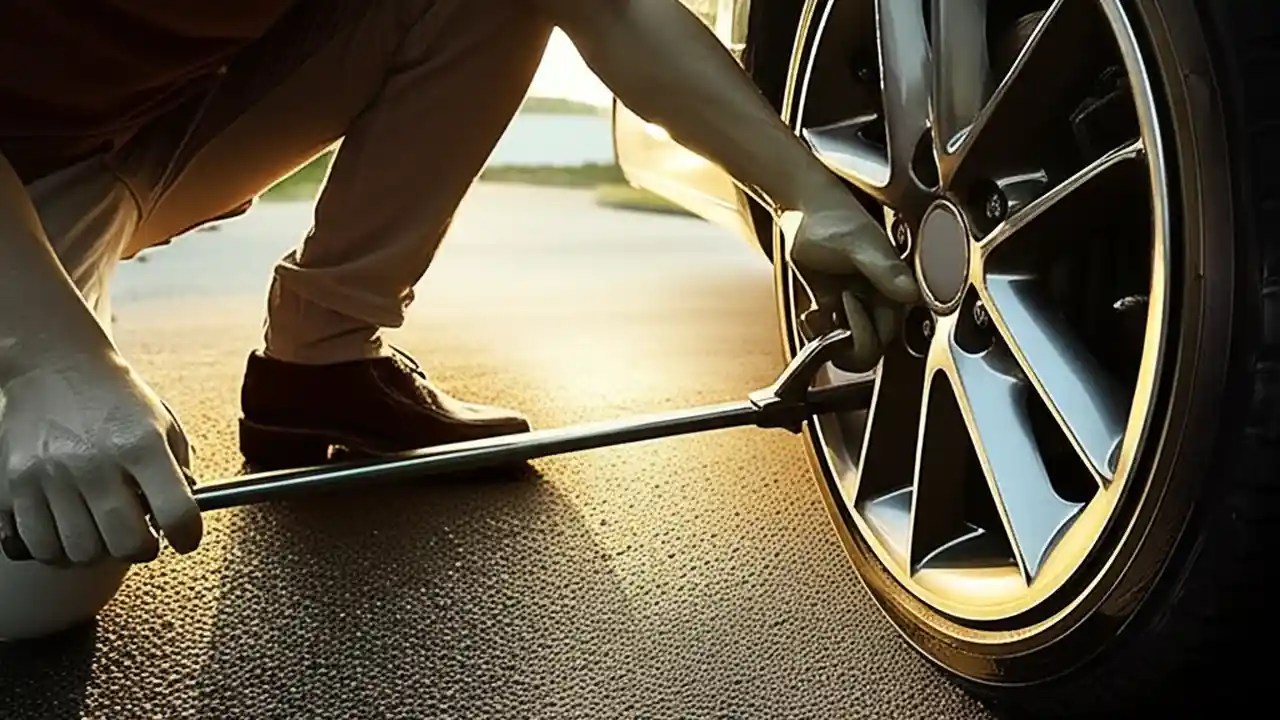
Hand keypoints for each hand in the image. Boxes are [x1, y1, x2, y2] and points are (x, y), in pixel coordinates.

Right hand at [0, 353, 200, 564]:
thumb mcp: (163, 424)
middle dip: (141, 548)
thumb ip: (179, 471)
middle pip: (125, 543)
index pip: (176, 513)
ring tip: (103, 529)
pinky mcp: (13, 485)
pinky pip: (36, 544)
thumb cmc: (116, 400)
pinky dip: (56, 547)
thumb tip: (182, 520)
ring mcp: (48, 476)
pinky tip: (68, 528)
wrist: (55, 367)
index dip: (188, 536)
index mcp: (141, 445)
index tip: (185, 538)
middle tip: (141, 535)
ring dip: (97, 550)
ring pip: (79, 552)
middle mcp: (93, 462)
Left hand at [782, 208, 920, 372]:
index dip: (865, 333)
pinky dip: (818, 331)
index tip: (845, 303)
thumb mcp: (859, 245)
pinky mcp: (833, 304)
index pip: (887, 334)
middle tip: (828, 316)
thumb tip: (912, 293)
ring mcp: (854, 303)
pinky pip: (831, 333)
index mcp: (892, 288)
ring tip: (816, 316)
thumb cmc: (834, 220)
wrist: (802, 210)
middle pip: (870, 347)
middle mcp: (876, 300)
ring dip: (831, 339)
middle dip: (848, 342)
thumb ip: (885, 269)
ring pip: (850, 344)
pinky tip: (810, 313)